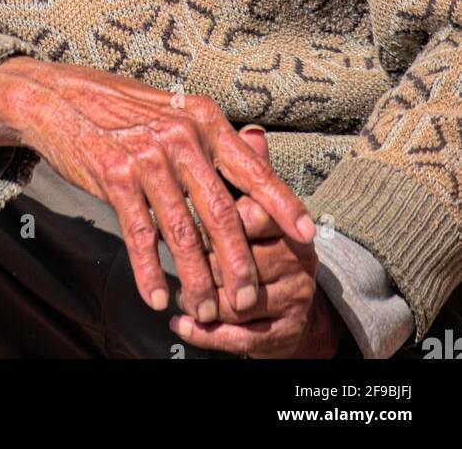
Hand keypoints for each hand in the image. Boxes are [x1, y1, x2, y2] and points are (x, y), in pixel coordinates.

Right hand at [0, 57, 316, 323]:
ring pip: (183, 231)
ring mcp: (147, 156)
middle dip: (239, 264)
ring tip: (206, 309)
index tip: (307, 235)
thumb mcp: (171, 112)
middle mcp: (180, 135)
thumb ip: (209, 138)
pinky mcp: (115, 175)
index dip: (282, 203)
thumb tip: (255, 152)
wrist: (58, 99)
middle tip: (248, 299)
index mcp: (202, 119)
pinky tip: (156, 296)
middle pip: (221, 211)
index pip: (251, 167)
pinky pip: (140, 234)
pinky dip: (150, 271)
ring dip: (197, 279)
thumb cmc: (119, 110)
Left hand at [169, 128, 346, 357]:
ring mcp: (293, 301)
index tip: (178, 207)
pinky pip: (239, 338)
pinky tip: (178, 324)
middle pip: (240, 260)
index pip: (249, 216)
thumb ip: (248, 170)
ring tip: (174, 290)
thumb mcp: (254, 203)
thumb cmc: (259, 245)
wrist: (288, 304)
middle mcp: (299, 263)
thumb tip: (251, 130)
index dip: (210, 216)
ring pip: (236, 302)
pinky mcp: (281, 336)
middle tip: (168, 249)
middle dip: (199, 257)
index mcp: (289, 226)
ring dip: (199, 297)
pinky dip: (204, 334)